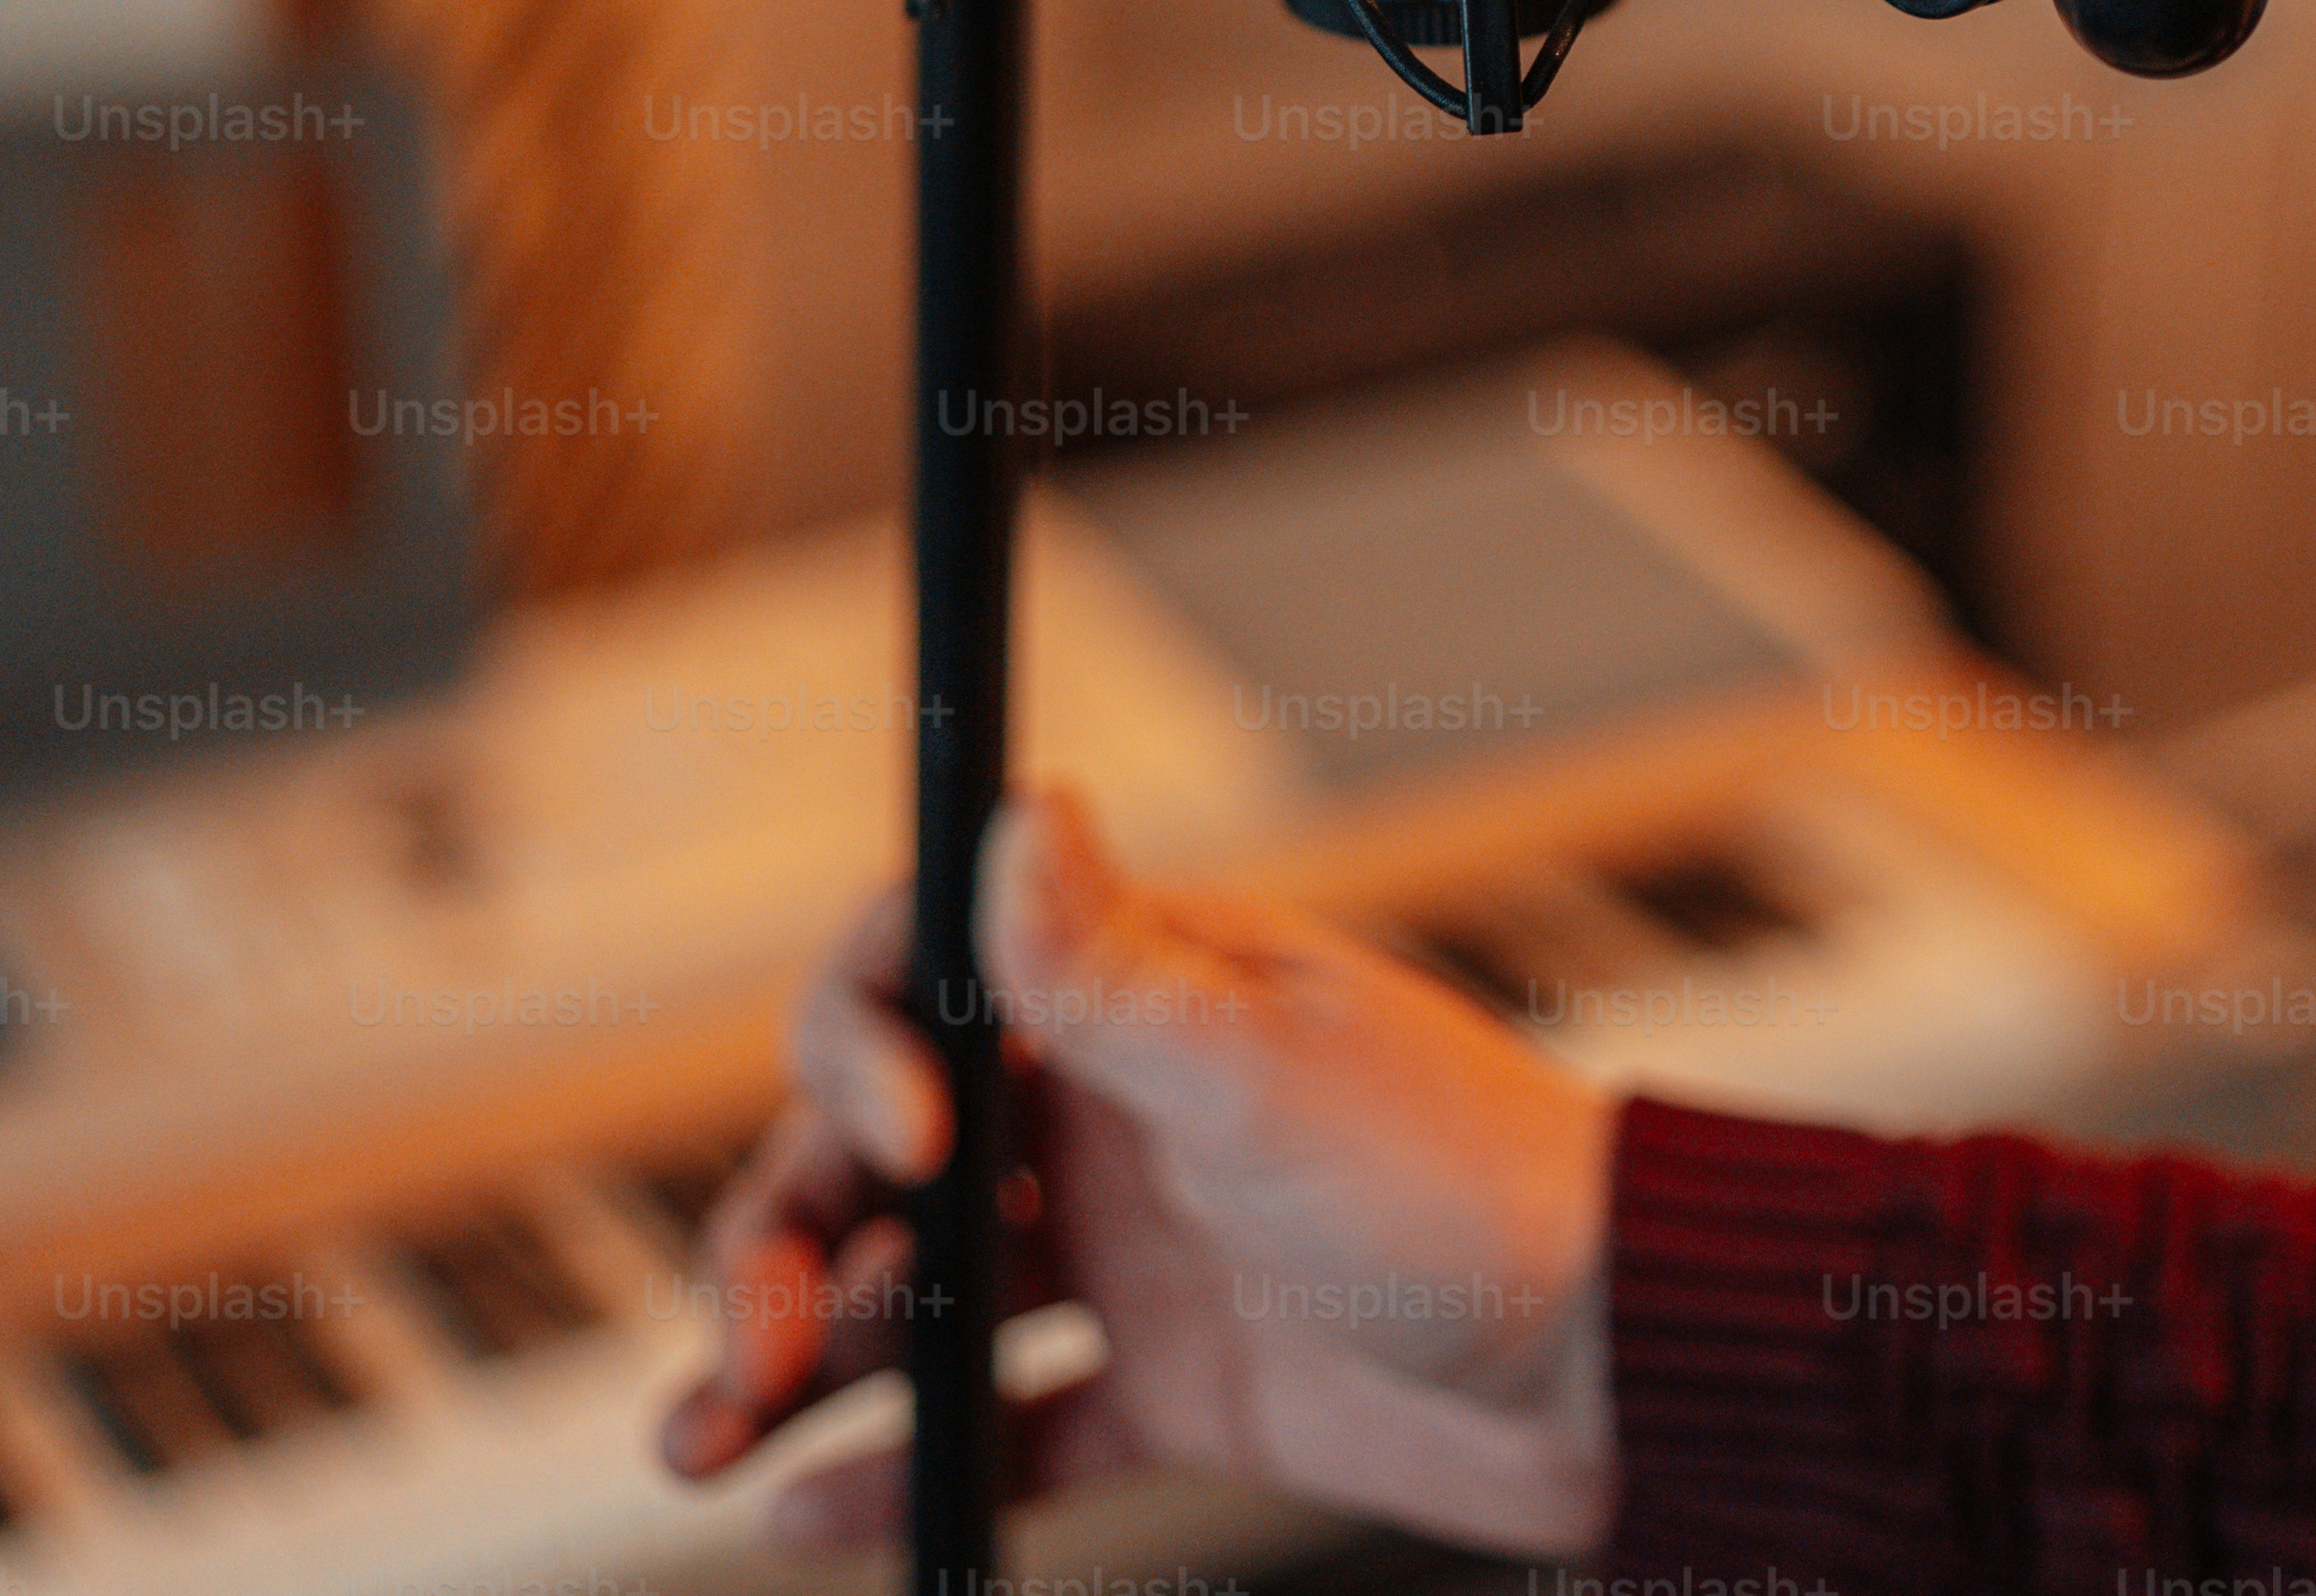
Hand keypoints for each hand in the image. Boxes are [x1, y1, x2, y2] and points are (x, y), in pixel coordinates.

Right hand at [658, 780, 1625, 1559]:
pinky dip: (902, 1468)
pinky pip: (1004, 1428)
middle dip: (778, 1242)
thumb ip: (1110, 968)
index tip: (901, 1145)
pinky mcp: (1166, 1386)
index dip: (858, 1056)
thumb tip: (1013, 804)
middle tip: (740, 1350)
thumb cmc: (1467, 1185)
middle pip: (880, 1163)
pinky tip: (813, 1511)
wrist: (1612, 1363)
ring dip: (800, 1360)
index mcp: (1132, 1006)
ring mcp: (1132, 1257)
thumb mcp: (1269, 1071)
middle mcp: (1111, 1118)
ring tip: (703, 1444)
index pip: (922, 987)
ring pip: (916, 1300)